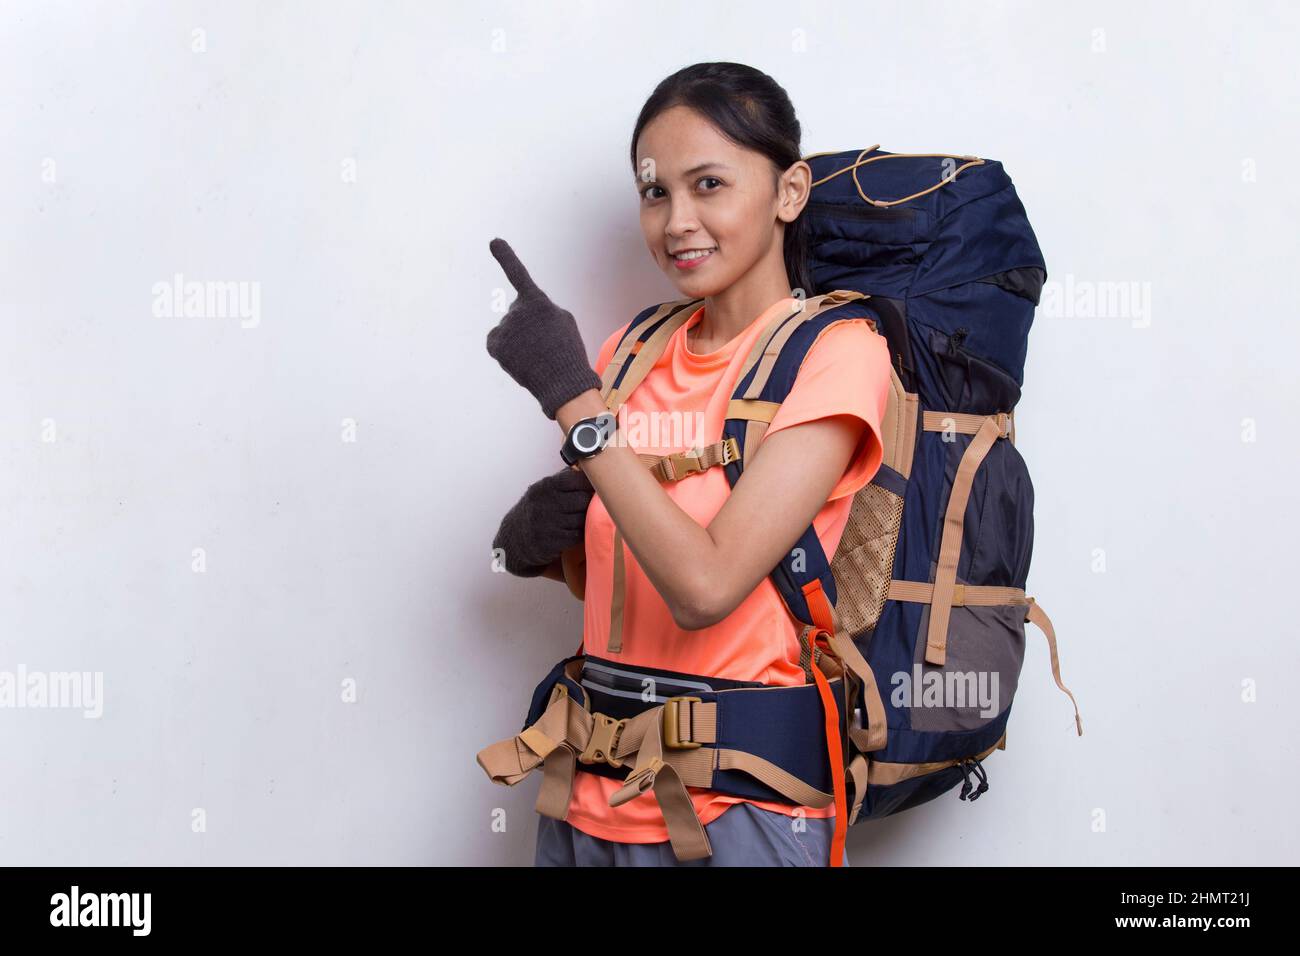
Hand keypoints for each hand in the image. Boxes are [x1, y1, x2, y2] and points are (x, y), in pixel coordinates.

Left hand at [487, 238, 601, 419]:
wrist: (562, 382)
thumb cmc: (568, 351)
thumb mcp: (564, 322)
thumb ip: (543, 311)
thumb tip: (522, 317)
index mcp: (536, 301)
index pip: (518, 274)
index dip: (506, 257)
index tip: (493, 242)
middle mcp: (516, 310)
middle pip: (518, 314)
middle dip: (527, 325)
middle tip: (544, 344)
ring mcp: (504, 328)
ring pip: (508, 329)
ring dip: (518, 340)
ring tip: (536, 355)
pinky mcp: (494, 345)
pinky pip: (497, 342)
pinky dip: (506, 350)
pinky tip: (521, 359)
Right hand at [492, 466, 595, 576]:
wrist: (515, 537)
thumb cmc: (538, 508)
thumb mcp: (545, 489)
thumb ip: (566, 478)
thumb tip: (591, 468)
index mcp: (545, 486)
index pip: (575, 479)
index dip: (589, 483)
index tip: (595, 487)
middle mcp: (543, 503)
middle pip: (582, 500)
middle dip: (589, 503)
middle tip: (590, 506)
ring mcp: (546, 524)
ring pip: (582, 519)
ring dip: (585, 520)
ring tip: (581, 519)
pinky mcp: (550, 543)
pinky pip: (577, 536)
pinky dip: (580, 534)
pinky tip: (574, 531)